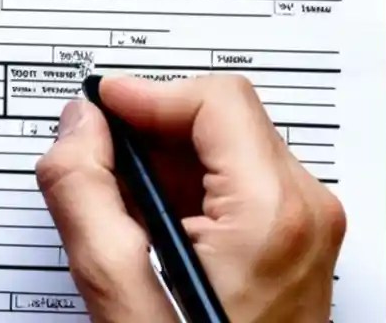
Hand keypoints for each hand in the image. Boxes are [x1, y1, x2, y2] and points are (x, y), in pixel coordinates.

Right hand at [36, 75, 345, 322]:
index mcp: (272, 211)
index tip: (99, 108)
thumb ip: (85, 192)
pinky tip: (154, 233)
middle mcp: (306, 210)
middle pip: (222, 119)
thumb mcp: (119, 290)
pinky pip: (239, 186)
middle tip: (99, 167)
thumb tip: (78, 128)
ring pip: (228, 150)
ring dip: (166, 165)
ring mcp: (307, 228)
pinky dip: (189, 192)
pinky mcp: (297, 244)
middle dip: (151, 133)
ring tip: (123, 214)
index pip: (213, 99)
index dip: (145, 95)